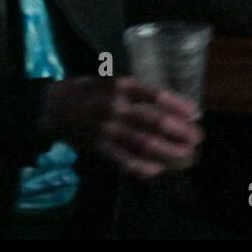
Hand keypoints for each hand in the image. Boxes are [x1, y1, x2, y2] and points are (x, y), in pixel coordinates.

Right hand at [42, 77, 202, 179]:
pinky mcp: (100, 147)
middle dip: (180, 131)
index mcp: (121, 85)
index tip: (195, 113)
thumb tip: (170, 106)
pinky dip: (142, 167)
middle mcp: (116, 106)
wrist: (55, 106)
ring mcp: (107, 129)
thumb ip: (137, 93)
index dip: (179, 105)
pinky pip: (124, 160)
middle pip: (155, 121)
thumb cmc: (89, 91)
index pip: (156, 95)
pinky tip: (158, 170)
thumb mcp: (112, 81)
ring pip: (144, 142)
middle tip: (196, 138)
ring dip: (169, 151)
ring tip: (186, 155)